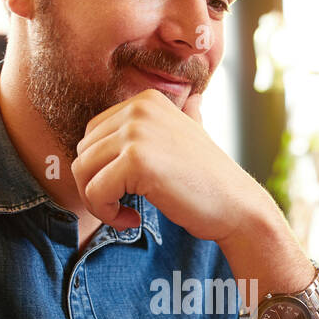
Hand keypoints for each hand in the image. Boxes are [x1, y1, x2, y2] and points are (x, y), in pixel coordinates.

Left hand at [70, 87, 265, 241]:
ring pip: (82, 171)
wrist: (236, 205)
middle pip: (82, 151)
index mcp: (146, 100)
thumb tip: (194, 99)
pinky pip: (95, 192)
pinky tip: (132, 220)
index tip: (124, 191)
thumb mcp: (193, 133)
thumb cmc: (210, 180)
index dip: (100, 168)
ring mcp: (137, 132)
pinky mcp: (136, 162)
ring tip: (124, 214)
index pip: (92, 134)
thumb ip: (183, 116)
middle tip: (121, 207)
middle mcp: (139, 108)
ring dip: (97, 202)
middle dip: (94, 186)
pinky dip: (106, 214)